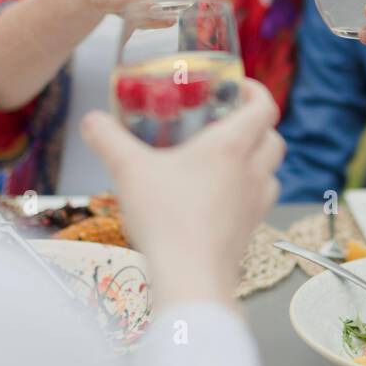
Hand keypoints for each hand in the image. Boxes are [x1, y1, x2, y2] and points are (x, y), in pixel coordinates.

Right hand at [80, 79, 283, 308]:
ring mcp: (255, 203)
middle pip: (274, 138)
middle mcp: (251, 171)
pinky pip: (260, 201)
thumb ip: (108, 140)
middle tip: (230, 122)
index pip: (264, 106)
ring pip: (271, 171)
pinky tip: (220, 198)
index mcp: (231, 146)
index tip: (238, 87)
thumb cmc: (167, 219)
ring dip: (258, 159)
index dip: (255, 91)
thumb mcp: (128, 170)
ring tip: (228, 160)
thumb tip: (91, 121)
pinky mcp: (250, 230)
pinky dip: (249, 191)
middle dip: (258, 125)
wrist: (191, 278)